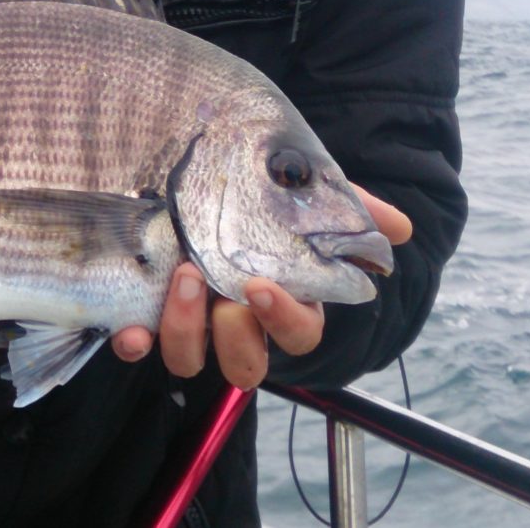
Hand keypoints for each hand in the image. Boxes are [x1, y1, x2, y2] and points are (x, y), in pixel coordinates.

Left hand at [110, 185, 412, 388]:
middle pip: (247, 365)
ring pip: (192, 361)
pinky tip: (131, 328)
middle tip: (225, 291)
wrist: (195, 165)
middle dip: (236, 337)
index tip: (262, 288)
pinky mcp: (147, 313)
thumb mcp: (304, 191)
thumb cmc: (260, 191)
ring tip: (182, 276)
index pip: (300, 334)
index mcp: (283, 301)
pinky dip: (135, 342)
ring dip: (186, 331)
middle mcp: (237, 322)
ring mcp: (191, 321)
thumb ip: (351, 207)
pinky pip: (140, 347)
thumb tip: (399, 229)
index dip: (285, 321)